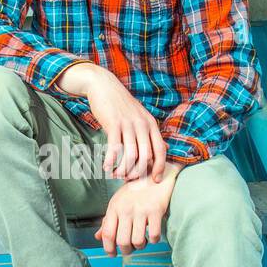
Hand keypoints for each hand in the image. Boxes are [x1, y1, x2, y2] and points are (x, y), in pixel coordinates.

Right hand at [56, 62, 167, 180]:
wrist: (104, 86)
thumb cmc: (121, 106)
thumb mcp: (140, 117)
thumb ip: (149, 133)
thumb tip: (162, 149)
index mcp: (151, 124)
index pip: (160, 150)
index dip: (159, 167)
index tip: (154, 180)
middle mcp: (142, 124)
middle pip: (146, 156)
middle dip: (138, 172)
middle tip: (128, 179)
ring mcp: (128, 124)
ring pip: (130, 155)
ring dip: (123, 169)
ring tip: (115, 174)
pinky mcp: (114, 123)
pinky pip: (114, 147)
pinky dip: (111, 160)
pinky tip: (106, 166)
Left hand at [94, 164, 180, 255]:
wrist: (154, 173)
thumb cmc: (135, 189)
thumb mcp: (118, 202)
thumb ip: (108, 220)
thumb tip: (98, 237)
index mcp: (114, 207)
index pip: (107, 233)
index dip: (108, 248)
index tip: (112, 254)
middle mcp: (126, 209)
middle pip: (122, 241)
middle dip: (126, 251)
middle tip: (130, 249)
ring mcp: (141, 210)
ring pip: (138, 241)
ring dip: (141, 246)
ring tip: (143, 241)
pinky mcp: (156, 211)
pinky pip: (154, 235)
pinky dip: (154, 240)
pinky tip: (153, 235)